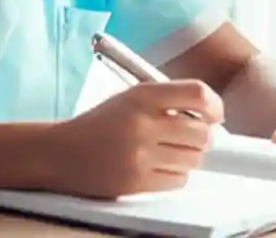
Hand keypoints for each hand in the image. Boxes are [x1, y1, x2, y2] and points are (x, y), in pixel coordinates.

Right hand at [45, 80, 223, 198]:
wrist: (61, 152)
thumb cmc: (100, 124)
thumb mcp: (130, 99)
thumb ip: (167, 102)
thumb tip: (211, 117)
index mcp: (142, 96)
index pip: (198, 94)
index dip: (215, 106)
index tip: (214, 114)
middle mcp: (143, 124)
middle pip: (202, 134)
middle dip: (201, 137)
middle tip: (188, 137)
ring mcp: (140, 155)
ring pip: (193, 159)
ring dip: (187, 157)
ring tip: (167, 152)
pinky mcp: (137, 182)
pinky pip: (178, 180)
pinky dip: (174, 175)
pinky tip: (156, 167)